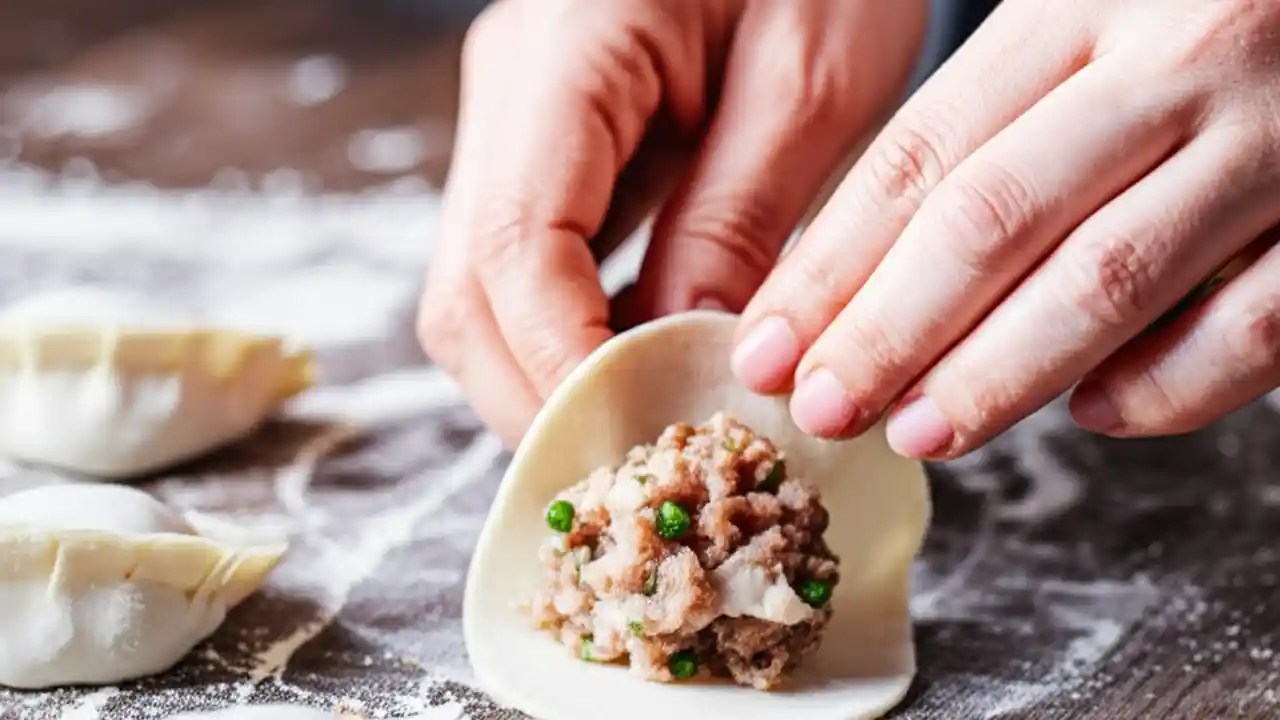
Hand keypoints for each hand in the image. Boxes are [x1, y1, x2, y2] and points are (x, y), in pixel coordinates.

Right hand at [418, 0, 927, 444]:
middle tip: (642, 471)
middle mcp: (509, 94)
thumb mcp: (810, 83)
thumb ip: (736, 224)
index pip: (518, 252)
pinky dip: (570, 337)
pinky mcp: (543, 147)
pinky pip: (524, 271)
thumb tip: (684, 363)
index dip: (567, 371)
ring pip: (481, 295)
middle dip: (544, 401)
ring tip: (646, 431)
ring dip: (553, 379)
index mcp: (563, 56)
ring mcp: (513, 122)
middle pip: (468, 296)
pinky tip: (642, 367)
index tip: (641, 448)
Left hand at [734, 0, 1279, 457]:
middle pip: (993, 219)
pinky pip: (1254, 326)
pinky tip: (1093, 416)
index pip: (922, 154)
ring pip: (1107, 279)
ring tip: (917, 433)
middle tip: (821, 408)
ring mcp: (1275, 135)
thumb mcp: (1087, 18)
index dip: (833, 266)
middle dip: (888, 332)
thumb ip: (991, 125)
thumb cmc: (1201, 13)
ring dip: (997, 376)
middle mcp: (1178, 54)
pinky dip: (1167, 386)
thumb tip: (857, 284)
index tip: (770, 348)